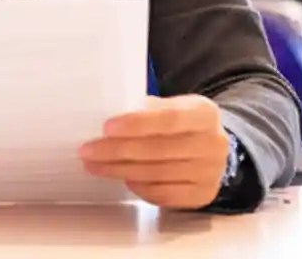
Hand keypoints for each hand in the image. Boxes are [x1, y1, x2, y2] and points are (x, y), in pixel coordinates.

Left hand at [79, 95, 229, 209]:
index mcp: (204, 113)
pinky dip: (139, 187)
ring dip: (120, 170)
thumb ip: (145, 109)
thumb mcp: (171, 106)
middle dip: (118, 151)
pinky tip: (122, 178)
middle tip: (88, 150)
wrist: (213, 147)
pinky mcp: (202, 195)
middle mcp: (212, 144)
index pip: (169, 118)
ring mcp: (210, 172)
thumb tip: (108, 115)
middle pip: (158, 150)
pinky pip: (163, 194)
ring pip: (157, 174)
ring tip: (95, 165)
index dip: (136, 124)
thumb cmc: (182, 124)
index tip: (107, 128)